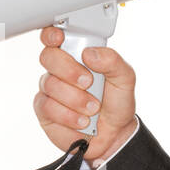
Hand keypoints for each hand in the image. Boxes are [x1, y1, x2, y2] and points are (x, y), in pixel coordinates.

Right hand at [33, 26, 136, 163]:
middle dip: (69, 70)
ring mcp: (50, 90)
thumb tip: (90, 53)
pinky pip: (48, 107)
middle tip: (88, 82)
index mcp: (77, 55)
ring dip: (75, 99)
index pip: (55, 37)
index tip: (60, 38)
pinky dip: (68, 116)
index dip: (52, 34)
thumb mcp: (125, 79)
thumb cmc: (116, 103)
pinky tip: (82, 121)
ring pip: (50, 84)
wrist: (114, 135)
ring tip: (93, 108)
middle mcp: (60, 70)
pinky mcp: (45, 110)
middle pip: (48, 57)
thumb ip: (112, 61)